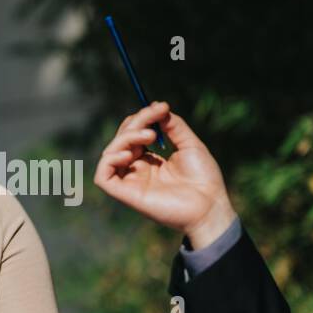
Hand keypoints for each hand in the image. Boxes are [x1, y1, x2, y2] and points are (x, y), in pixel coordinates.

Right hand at [93, 101, 235, 248]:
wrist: (210, 205)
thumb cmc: (204, 179)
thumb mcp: (190, 144)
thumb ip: (173, 126)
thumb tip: (157, 107)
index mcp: (151, 161)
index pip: (134, 134)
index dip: (143, 118)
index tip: (161, 107)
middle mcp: (138, 171)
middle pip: (121, 140)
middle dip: (135, 122)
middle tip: (155, 115)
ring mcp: (131, 182)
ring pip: (110, 153)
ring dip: (125, 137)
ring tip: (149, 135)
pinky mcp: (127, 195)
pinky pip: (103, 176)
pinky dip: (109, 160)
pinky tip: (129, 153)